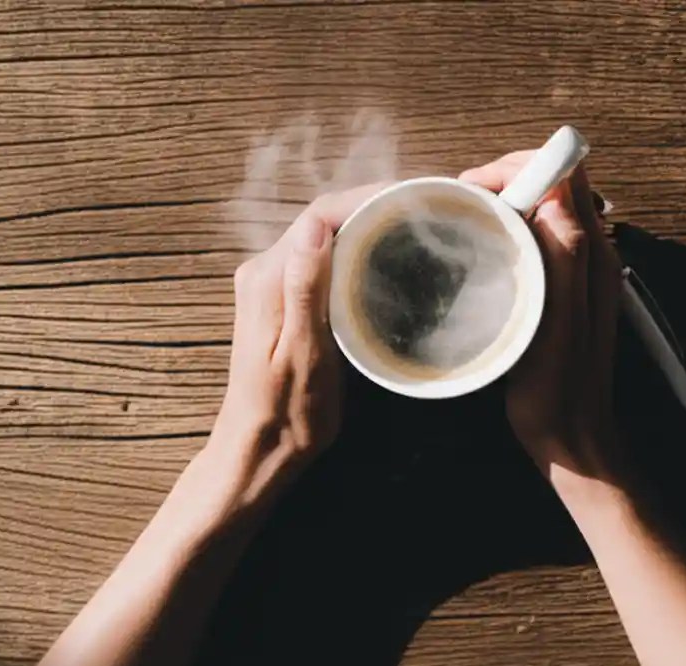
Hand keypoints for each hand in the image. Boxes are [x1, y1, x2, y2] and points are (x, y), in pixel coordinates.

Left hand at [200, 185, 384, 515]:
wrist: (260, 449)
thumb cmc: (288, 412)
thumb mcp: (304, 354)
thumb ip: (305, 288)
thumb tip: (315, 227)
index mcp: (268, 277)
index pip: (320, 214)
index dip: (368, 198)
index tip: (413, 198)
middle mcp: (264, 271)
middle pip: (324, 219)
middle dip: (372, 206)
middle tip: (424, 210)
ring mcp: (271, 284)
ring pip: (324, 237)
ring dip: (366, 225)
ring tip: (414, 225)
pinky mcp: (283, 300)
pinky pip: (322, 260)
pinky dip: (355, 250)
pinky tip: (385, 257)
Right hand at [460, 155, 623, 495]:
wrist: (570, 439)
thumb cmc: (559, 393)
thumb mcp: (559, 330)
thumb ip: (566, 262)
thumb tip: (556, 196)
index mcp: (593, 257)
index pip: (568, 174)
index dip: (523, 164)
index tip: (478, 185)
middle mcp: (589, 255)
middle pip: (555, 184)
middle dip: (508, 176)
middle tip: (460, 198)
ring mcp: (574, 271)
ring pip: (542, 208)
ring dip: (504, 199)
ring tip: (462, 214)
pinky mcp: (557, 289)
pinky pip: (534, 237)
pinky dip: (506, 226)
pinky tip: (478, 245)